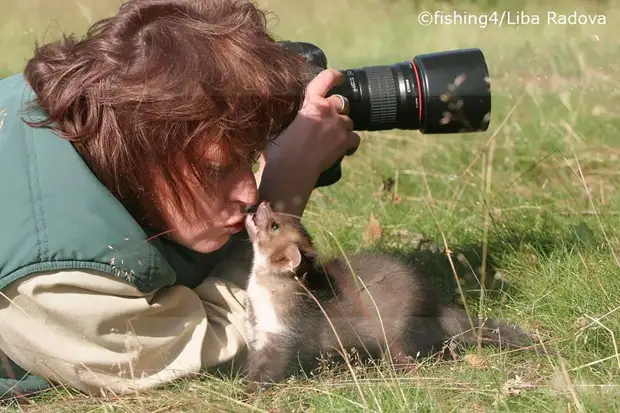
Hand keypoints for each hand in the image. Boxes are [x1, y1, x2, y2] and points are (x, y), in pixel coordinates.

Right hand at [257, 69, 360, 217]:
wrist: (290, 169)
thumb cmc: (278, 149)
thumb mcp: (280, 123)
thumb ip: (291, 114)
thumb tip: (290, 114)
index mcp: (309, 101)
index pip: (326, 79)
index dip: (335, 76)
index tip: (339, 77)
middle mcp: (327, 109)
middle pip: (341, 102)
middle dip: (337, 109)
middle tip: (328, 120)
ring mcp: (338, 125)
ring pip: (349, 120)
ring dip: (343, 126)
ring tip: (332, 137)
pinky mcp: (345, 142)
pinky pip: (355, 138)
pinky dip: (351, 143)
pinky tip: (344, 149)